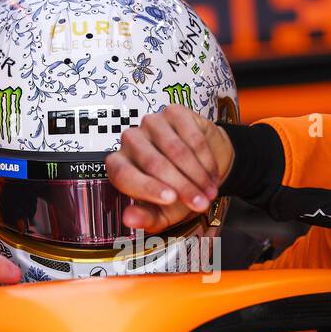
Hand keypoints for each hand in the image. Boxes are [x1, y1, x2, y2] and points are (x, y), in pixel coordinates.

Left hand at [105, 104, 233, 232]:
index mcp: (119, 165)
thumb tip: (129, 219)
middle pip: (153, 163)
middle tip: (201, 204)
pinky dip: (205, 158)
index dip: (147, 188)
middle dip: (182, 187)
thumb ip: (146, 218)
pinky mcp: (173, 112)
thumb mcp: (163, 212)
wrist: (203, 168)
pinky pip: (192, 136)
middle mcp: (130, 141)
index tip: (171, 199)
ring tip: (209, 192)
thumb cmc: (178, 191)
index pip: (124, 174)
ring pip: (175, 150)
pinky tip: (211, 173)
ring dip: (197, 175)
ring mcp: (151, 123)